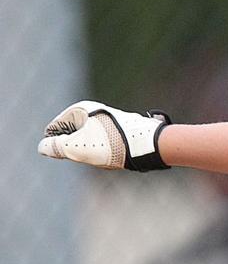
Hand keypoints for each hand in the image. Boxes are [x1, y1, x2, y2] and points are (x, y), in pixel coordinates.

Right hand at [38, 100, 171, 171]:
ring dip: (95, 153)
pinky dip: (109, 152)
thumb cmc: (113, 145)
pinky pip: (106, 145)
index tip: (78, 150)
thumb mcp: (78, 148)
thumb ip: (56, 147)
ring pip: (90, 143)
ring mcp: (108, 120)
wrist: (149, 146)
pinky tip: (119, 154)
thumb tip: (43, 147)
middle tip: (96, 153)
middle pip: (72, 138)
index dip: (60, 145)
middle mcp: (94, 111)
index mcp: (80, 109)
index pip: (53, 130)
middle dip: (80, 150)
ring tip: (109, 153)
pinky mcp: (120, 130)